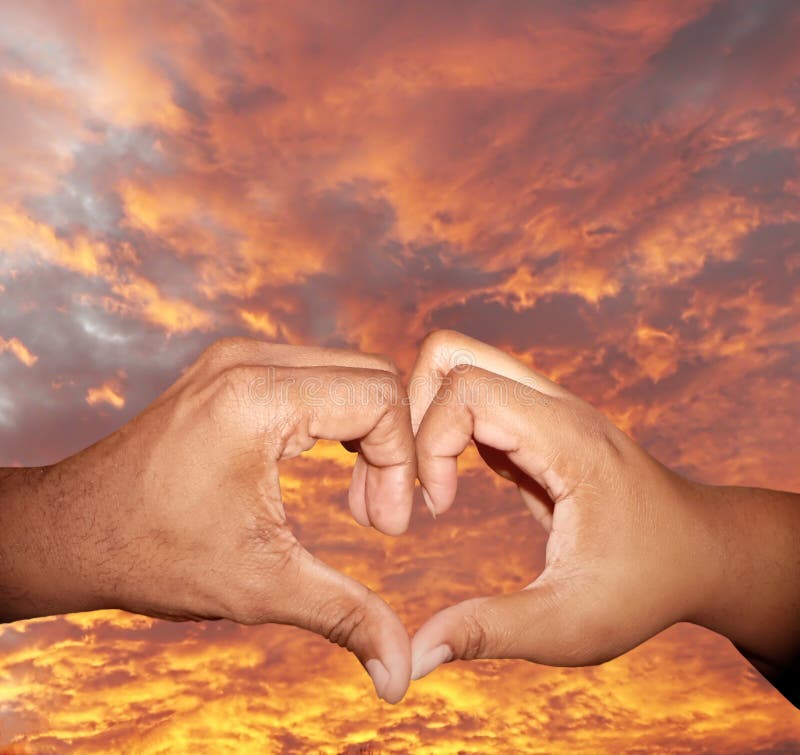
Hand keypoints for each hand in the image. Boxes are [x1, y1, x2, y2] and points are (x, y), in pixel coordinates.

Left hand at [0, 338, 415, 702]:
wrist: (74, 531)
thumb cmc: (153, 553)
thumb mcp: (261, 585)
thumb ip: (346, 615)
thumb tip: (402, 675)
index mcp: (259, 398)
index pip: (381, 399)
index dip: (402, 465)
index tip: (386, 526)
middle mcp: (252, 360)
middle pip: (374, 377)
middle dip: (392, 448)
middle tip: (376, 517)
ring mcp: (239, 358)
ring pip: (349, 374)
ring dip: (368, 435)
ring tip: (356, 502)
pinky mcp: (233, 369)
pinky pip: (317, 377)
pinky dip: (338, 420)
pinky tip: (331, 469)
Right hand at [407, 331, 799, 698]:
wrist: (702, 553)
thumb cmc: (647, 585)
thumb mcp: (569, 624)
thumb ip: (488, 633)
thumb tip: (411, 658)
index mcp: (566, 437)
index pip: (465, 389)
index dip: (429, 444)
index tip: (437, 508)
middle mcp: (554, 406)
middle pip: (452, 354)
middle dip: (411, 410)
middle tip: (413, 480)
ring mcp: (545, 409)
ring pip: (457, 368)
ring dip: (423, 419)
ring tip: (426, 486)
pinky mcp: (535, 425)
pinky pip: (471, 400)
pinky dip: (441, 432)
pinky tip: (445, 487)